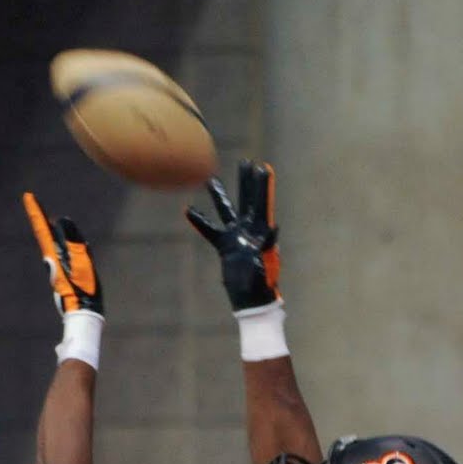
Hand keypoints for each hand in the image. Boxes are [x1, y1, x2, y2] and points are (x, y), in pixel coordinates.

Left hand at [23, 191, 103, 318]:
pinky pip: (62, 253)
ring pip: (52, 244)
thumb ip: (71, 240)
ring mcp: (57, 267)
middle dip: (40, 218)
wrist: (83, 312)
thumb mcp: (81, 262)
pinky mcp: (64, 274)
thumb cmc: (83, 289)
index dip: (36, 212)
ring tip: (48, 218)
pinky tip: (65, 241)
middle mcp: (52, 260)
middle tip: (34, 203)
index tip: (28, 197)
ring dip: (51, 230)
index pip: (42, 229)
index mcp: (54, 255)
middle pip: (44, 235)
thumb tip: (61, 220)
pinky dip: (62, 243)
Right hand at [186, 159, 280, 312]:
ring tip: (211, 180)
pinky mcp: (224, 247)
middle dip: (246, 181)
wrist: (250, 300)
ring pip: (227, 211)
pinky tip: (188, 210)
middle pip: (247, 200)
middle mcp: (248, 231)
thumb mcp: (265, 263)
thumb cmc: (260, 285)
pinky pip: (209, 231)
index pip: (262, 204)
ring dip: (219, 195)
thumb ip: (268, 245)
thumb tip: (274, 228)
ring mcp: (236, 237)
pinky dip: (199, 221)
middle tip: (246, 162)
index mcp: (260, 232)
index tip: (264, 167)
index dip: (263, 186)